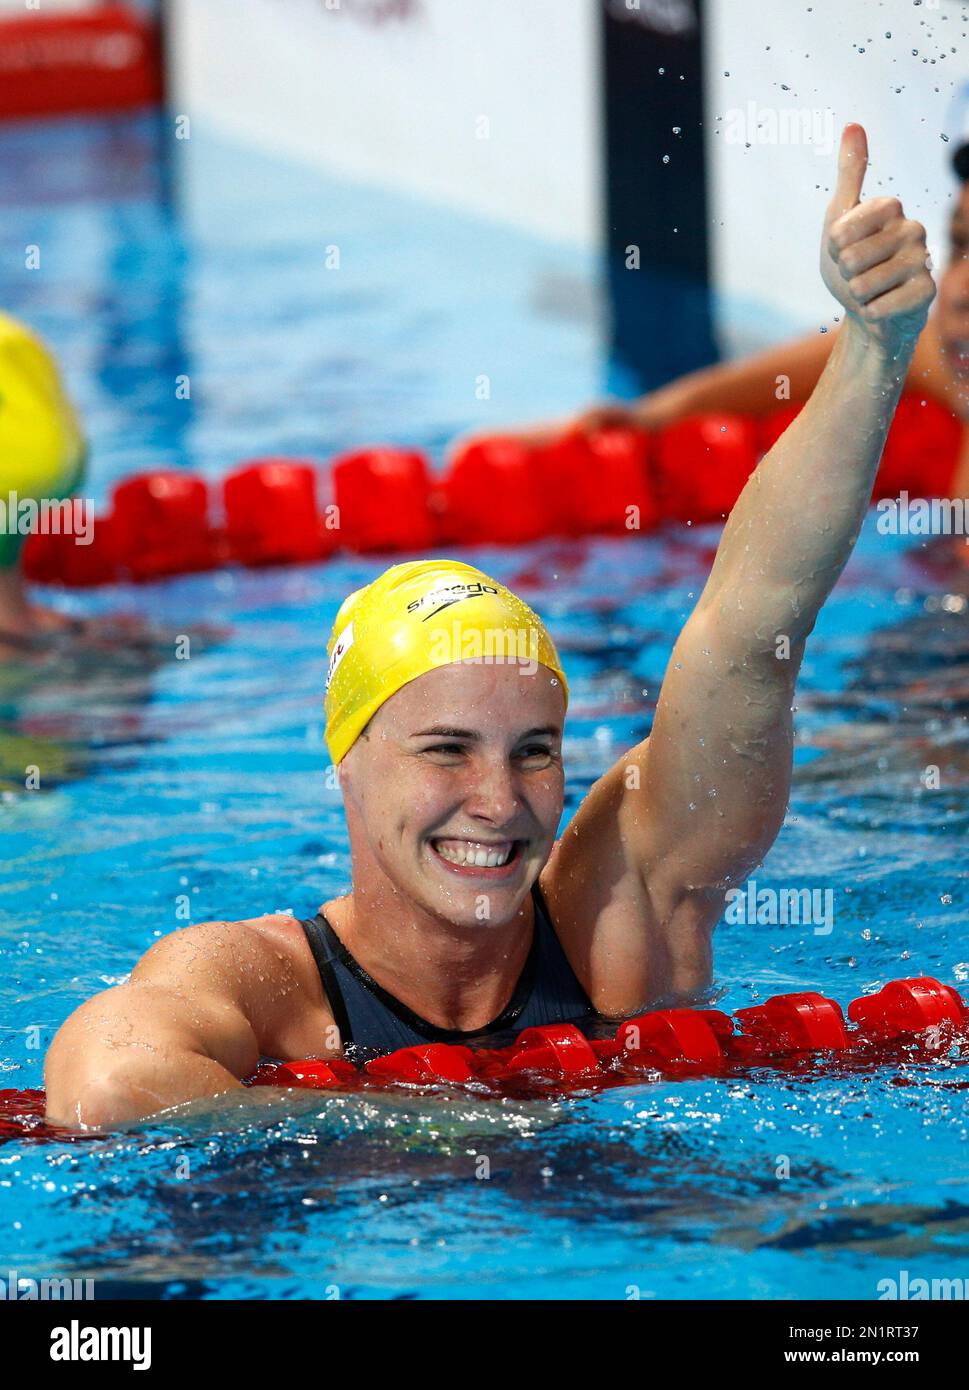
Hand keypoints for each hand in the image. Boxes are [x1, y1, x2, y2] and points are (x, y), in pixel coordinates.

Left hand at [820, 123, 935, 352]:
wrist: (868, 309)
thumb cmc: (852, 263)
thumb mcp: (839, 217)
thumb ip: (849, 174)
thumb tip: (853, 124)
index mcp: (890, 207)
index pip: (840, 232)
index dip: (834, 248)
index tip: (845, 248)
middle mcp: (913, 228)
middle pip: (851, 259)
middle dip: (846, 274)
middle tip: (859, 273)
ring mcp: (923, 259)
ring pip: (863, 285)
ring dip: (859, 294)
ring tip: (872, 288)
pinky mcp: (926, 291)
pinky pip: (879, 307)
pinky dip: (872, 312)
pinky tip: (883, 306)